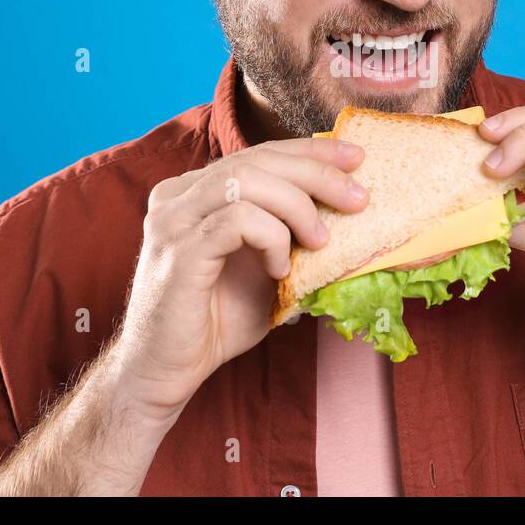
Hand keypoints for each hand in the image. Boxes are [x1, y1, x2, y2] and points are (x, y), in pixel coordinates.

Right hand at [110, 138, 369, 419]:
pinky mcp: (179, 250)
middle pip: (257, 160)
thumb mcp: (264, 269)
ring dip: (297, 206)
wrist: (165, 372)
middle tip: (359, 197)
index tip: (355, 157)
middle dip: (316, 174)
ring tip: (320, 241)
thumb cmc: (214, 322)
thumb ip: (289, 236)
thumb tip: (347, 213)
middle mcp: (178, 196)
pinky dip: (272, 238)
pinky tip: (280, 270)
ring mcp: (173, 220)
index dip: (310, 152)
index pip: (259, 154)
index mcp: (195, 191)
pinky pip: (238, 220)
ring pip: (246, 180)